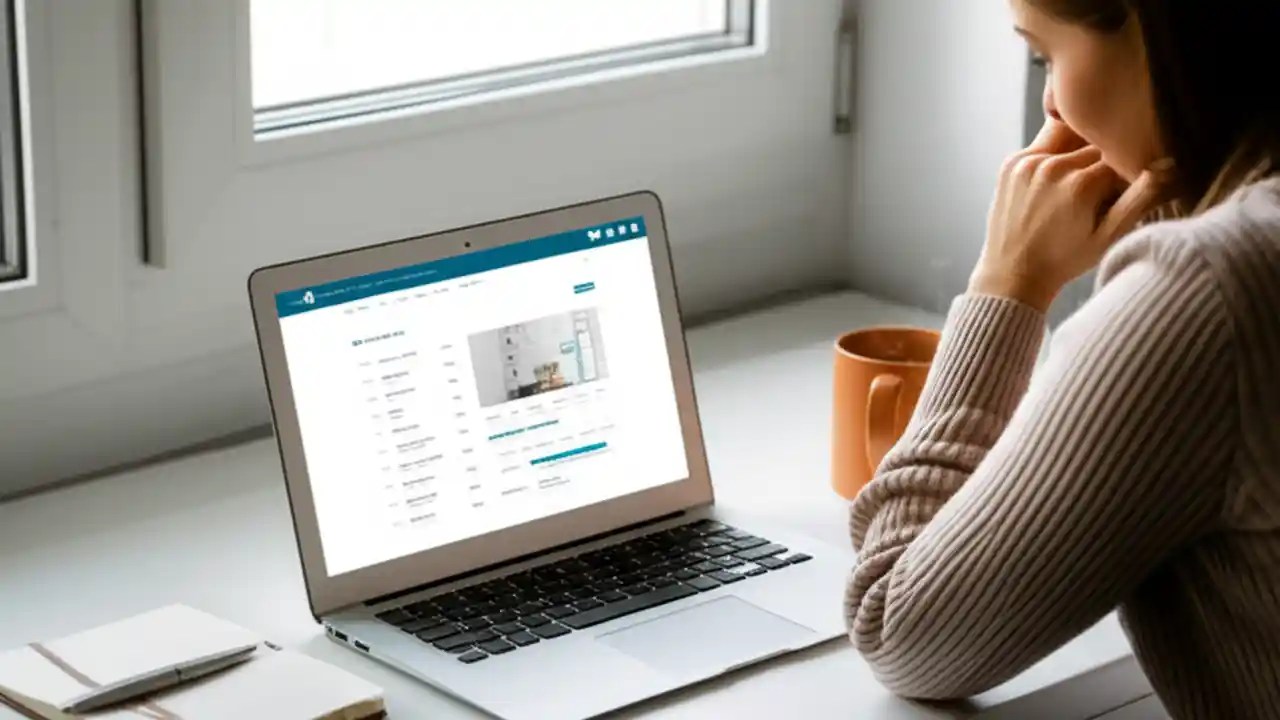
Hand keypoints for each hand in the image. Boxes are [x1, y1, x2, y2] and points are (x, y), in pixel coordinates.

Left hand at [970, 119, 1163, 311]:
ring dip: (1081, 153)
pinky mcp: (1011, 163)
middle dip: (1105, 162)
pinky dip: (1057, 155)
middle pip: (1096, 146)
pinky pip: (1044, 144)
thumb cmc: (1064, 261)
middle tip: (1101, 192)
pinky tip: (1057, 183)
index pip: (1120, 159)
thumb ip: (1140, 199)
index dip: (1128, 173)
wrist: (1011, 274)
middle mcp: (1051, 167)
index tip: (1123, 192)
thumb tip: (1170, 166)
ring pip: (1071, 138)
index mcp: (1079, 185)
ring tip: (1078, 186)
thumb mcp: (1109, 237)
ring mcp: (1027, 162)